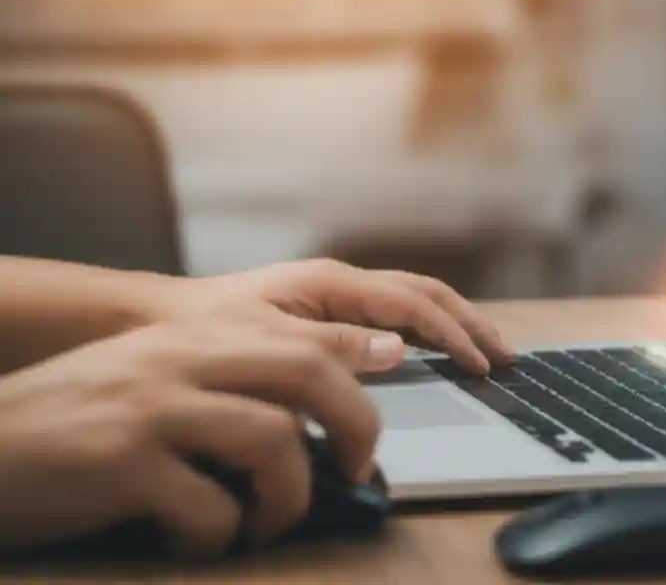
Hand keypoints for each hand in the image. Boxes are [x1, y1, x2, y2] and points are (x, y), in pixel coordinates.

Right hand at [0, 313, 384, 557]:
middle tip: (354, 472)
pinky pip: (212, 509)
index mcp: (190, 340)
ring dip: (287, 499)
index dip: (357, 364)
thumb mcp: (146, 384)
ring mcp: (151, 407)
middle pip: (309, 372)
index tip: (385, 387)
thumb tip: (306, 426)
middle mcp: (178, 360)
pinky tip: (188, 540)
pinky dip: (216, 537)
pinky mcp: (123, 463)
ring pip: (275, 441)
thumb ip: (219, 385)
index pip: (301, 337)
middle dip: (356, 425)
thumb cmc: (67, 428)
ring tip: (261, 525)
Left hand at [159, 259, 514, 374]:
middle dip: (471, 323)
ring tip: (488, 351)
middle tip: (507, 356)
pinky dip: (429, 329)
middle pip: (425, 294)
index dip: (453, 336)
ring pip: (414, 300)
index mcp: (332, 283)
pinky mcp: (329, 308)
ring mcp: (337, 292)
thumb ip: (332, 346)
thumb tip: (396, 350)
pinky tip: (440, 349)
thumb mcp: (267, 343)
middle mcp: (341, 281)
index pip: (412, 306)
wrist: (161, 321)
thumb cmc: (206, 333)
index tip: (482, 366)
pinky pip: (395, 312)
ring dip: (456, 323)